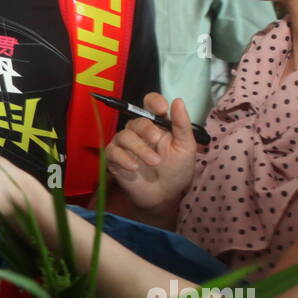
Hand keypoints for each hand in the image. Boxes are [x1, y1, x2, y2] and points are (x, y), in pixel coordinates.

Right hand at [105, 92, 198, 212]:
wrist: (165, 196)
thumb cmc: (176, 170)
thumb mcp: (185, 147)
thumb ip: (182, 124)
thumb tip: (178, 101)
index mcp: (157, 124)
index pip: (149, 103)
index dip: (153, 102)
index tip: (161, 109)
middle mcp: (139, 131)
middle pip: (136, 120)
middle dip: (146, 129)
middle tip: (156, 140)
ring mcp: (126, 144)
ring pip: (124, 136)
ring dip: (139, 148)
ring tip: (154, 162)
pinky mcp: (115, 158)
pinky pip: (112, 152)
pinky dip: (123, 158)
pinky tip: (134, 167)